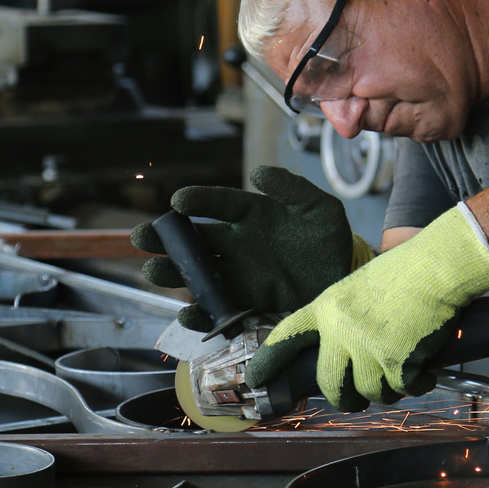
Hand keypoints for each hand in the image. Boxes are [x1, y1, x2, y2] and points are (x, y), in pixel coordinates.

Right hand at [132, 166, 373, 331]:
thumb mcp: (320, 208)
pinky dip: (202, 314)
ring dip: (175, 273)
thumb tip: (257, 172)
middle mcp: (239, 244)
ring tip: (153, 271)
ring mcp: (241, 275)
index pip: (221, 204)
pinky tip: (187, 314)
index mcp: (253, 214)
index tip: (179, 200)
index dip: (200, 201)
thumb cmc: (330, 240)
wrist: (346, 280)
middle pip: (198, 240)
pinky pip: (219, 310)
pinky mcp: (249, 304)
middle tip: (142, 237)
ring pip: (200, 274)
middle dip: (169, 239)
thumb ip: (292, 188)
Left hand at [243, 204, 488, 411]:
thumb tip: (345, 353)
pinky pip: (402, 390)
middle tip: (356, 400)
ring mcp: (367, 348)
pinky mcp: (395, 361)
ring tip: (401, 376)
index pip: (286, 336)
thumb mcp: (358, 288)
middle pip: (329, 384)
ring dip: (387, 391)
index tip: (254, 378)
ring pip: (369, 393)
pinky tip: (423, 373)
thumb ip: (344, 318)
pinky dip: (415, 386)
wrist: (436, 268)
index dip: (268, 361)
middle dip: (345, 400)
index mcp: (327, 308)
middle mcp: (340, 330)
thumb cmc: (404, 272)